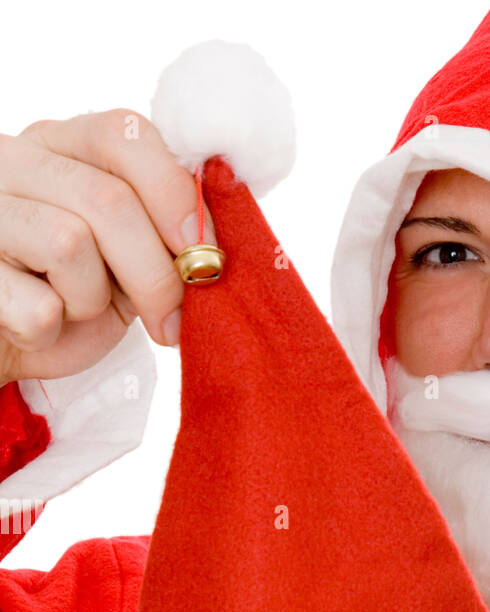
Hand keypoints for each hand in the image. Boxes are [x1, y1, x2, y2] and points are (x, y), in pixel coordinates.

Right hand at [0, 109, 214, 386]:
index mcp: (60, 144)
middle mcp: (14, 160)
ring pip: (69, 243)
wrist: (5, 344)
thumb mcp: (125, 257)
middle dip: (155, 273)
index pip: (125, 134)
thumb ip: (162, 232)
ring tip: (75, 310)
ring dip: (91, 300)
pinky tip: (36, 328)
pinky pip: (37, 306)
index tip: (202, 255)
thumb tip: (214, 247)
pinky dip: (50, 332)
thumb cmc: (67, 296)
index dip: (174, 196)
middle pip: (109, 201)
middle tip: (170, 319)